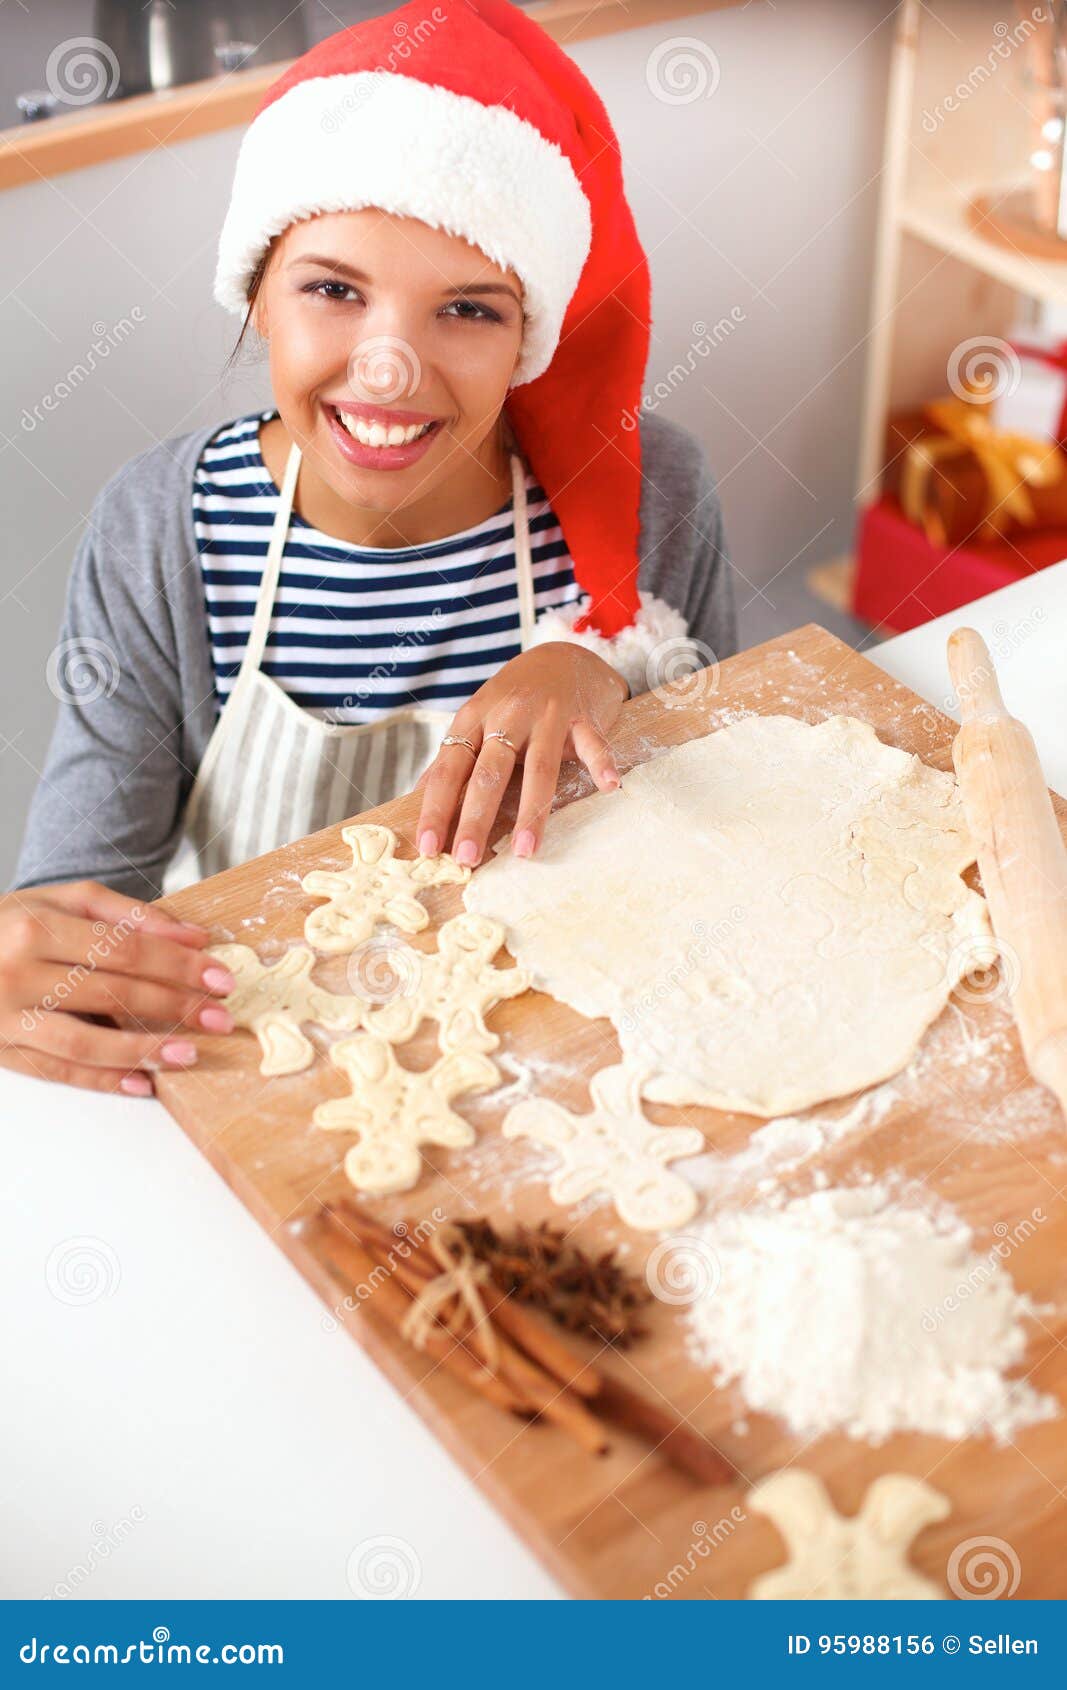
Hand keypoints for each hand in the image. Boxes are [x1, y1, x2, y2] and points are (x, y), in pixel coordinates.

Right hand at [0, 880, 236, 1096]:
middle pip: (111, 994)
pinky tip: (142, 1082)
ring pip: (83, 1043)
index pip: (124, 950)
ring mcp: (7, 1018)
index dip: (178, 965)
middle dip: (174, 1007)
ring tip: (189, 1054)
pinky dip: (102, 1080)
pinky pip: (57, 1071)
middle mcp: (19, 974)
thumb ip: (129, 915)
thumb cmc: (13, 924)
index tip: (220, 977)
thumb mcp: (65, 902)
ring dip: (142, 1052)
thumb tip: (193, 937)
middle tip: (219, 1018)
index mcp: (36, 929)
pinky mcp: (2, 1051)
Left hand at [416, 642, 627, 866]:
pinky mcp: (582, 717)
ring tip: (525, 850)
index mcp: (474, 718)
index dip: (438, 808)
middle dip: (477, 817)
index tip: (431, 847)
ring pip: (539, 767)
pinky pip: (592, 742)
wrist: (561, 656)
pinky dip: (602, 763)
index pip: (450, 769)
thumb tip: (417, 799)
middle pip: (490, 772)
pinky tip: (609, 787)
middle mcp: (507, 715)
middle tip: (468, 858)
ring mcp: (547, 715)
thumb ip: (453, 759)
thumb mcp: (476, 720)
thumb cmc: (512, 698)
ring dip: (532, 810)